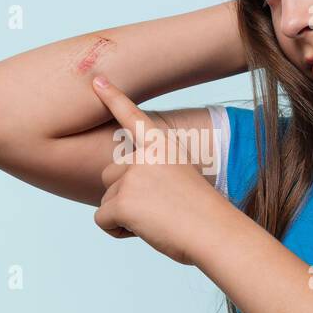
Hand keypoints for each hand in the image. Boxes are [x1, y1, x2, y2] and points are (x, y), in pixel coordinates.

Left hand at [90, 76, 228, 265]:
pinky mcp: (121, 201)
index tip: (97, 80)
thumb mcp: (181, 179)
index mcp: (162, 145)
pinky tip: (146, 230)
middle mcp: (144, 155)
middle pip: (110, 175)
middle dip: (124, 196)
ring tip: (157, 220)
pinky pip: (102, 219)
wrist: (215, 233)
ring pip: (106, 199)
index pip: (132, 116)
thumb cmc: (204, 215)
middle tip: (159, 208)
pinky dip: (118, 230)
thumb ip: (152, 173)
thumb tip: (121, 188)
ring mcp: (131, 176)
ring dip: (124, 215)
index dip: (113, 96)